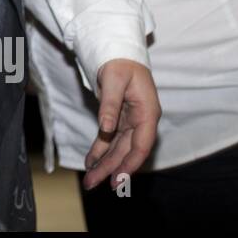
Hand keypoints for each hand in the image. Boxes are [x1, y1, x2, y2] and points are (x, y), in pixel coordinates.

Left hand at [83, 58, 160, 190]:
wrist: (120, 53)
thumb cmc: (121, 64)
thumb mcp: (114, 80)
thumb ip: (110, 105)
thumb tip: (106, 129)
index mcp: (147, 113)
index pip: (141, 145)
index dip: (130, 164)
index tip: (117, 180)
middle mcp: (142, 121)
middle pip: (127, 151)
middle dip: (111, 169)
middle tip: (93, 184)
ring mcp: (131, 122)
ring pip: (118, 148)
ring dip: (104, 164)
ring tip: (90, 179)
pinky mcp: (120, 120)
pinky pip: (110, 139)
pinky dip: (100, 151)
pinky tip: (90, 162)